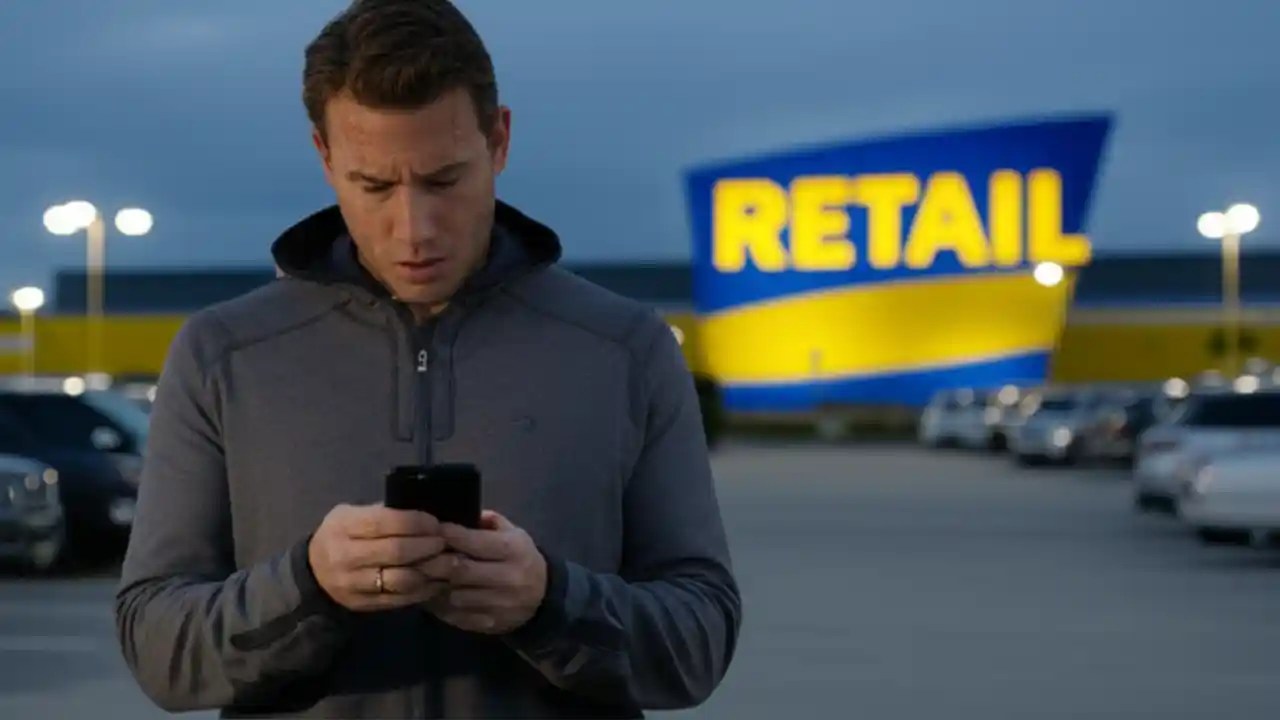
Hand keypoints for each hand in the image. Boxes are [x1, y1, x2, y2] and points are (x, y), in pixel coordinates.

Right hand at [308, 503, 451, 611]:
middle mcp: (345, 557)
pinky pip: (399, 599)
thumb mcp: (352, 514)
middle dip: (427, 546)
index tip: (435, 523)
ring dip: (430, 571)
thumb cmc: (342, 534)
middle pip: (396, 552)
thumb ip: (383, 512)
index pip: (384, 522)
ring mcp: (353, 584)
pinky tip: (437, 581)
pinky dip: (423, 590)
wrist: (314, 572)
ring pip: (401, 580)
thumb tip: (425, 512)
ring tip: (447, 563)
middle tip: (445, 543)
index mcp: (343, 527)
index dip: (415, 522)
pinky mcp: (362, 605)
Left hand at [428, 510, 546, 633]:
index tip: (429, 530)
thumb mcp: (513, 533)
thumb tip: (456, 513)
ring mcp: (499, 604)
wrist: (543, 597)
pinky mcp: (489, 624)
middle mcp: (508, 578)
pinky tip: (433, 595)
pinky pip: (456, 616)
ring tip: (422, 576)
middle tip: (417, 555)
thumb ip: (487, 521)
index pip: (474, 541)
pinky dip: (440, 606)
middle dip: (434, 562)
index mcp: (513, 550)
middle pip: (460, 570)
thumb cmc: (521, 558)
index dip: (448, 535)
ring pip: (454, 596)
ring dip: (435, 586)